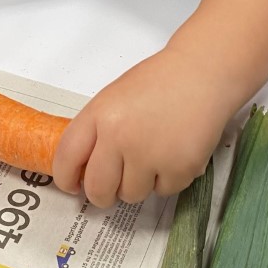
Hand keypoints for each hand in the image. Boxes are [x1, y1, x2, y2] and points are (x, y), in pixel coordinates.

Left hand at [52, 47, 234, 206]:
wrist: (202, 72)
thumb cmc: (159, 82)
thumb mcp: (114, 98)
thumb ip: (96, 131)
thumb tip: (83, 169)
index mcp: (99, 115)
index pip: (66, 159)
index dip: (65, 179)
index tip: (72, 185)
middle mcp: (120, 137)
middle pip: (98, 189)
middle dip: (102, 195)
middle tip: (111, 188)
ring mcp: (150, 155)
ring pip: (131, 195)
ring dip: (139, 184)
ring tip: (153, 154)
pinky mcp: (180, 168)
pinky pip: (164, 191)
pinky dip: (168, 179)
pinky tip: (174, 152)